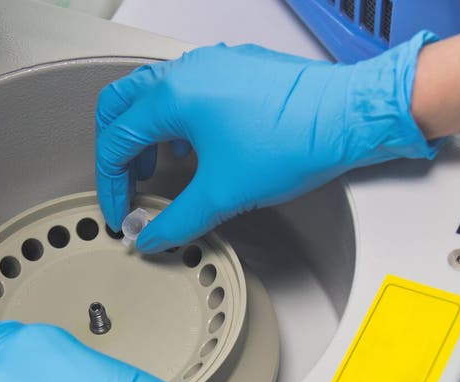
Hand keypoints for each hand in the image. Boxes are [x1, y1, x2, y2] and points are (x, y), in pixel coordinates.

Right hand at [96, 32, 438, 251]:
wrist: (348, 116)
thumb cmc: (293, 139)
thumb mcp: (223, 194)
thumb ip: (177, 220)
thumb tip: (151, 237)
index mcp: (173, 96)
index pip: (117, 140)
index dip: (111, 184)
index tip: (120, 212)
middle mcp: (188, 71)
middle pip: (124, 105)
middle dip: (118, 150)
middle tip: (125, 186)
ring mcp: (213, 65)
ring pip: (155, 94)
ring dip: (146, 134)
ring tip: (155, 170)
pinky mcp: (237, 70)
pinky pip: (188, 90)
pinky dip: (176, 121)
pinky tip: (193, 148)